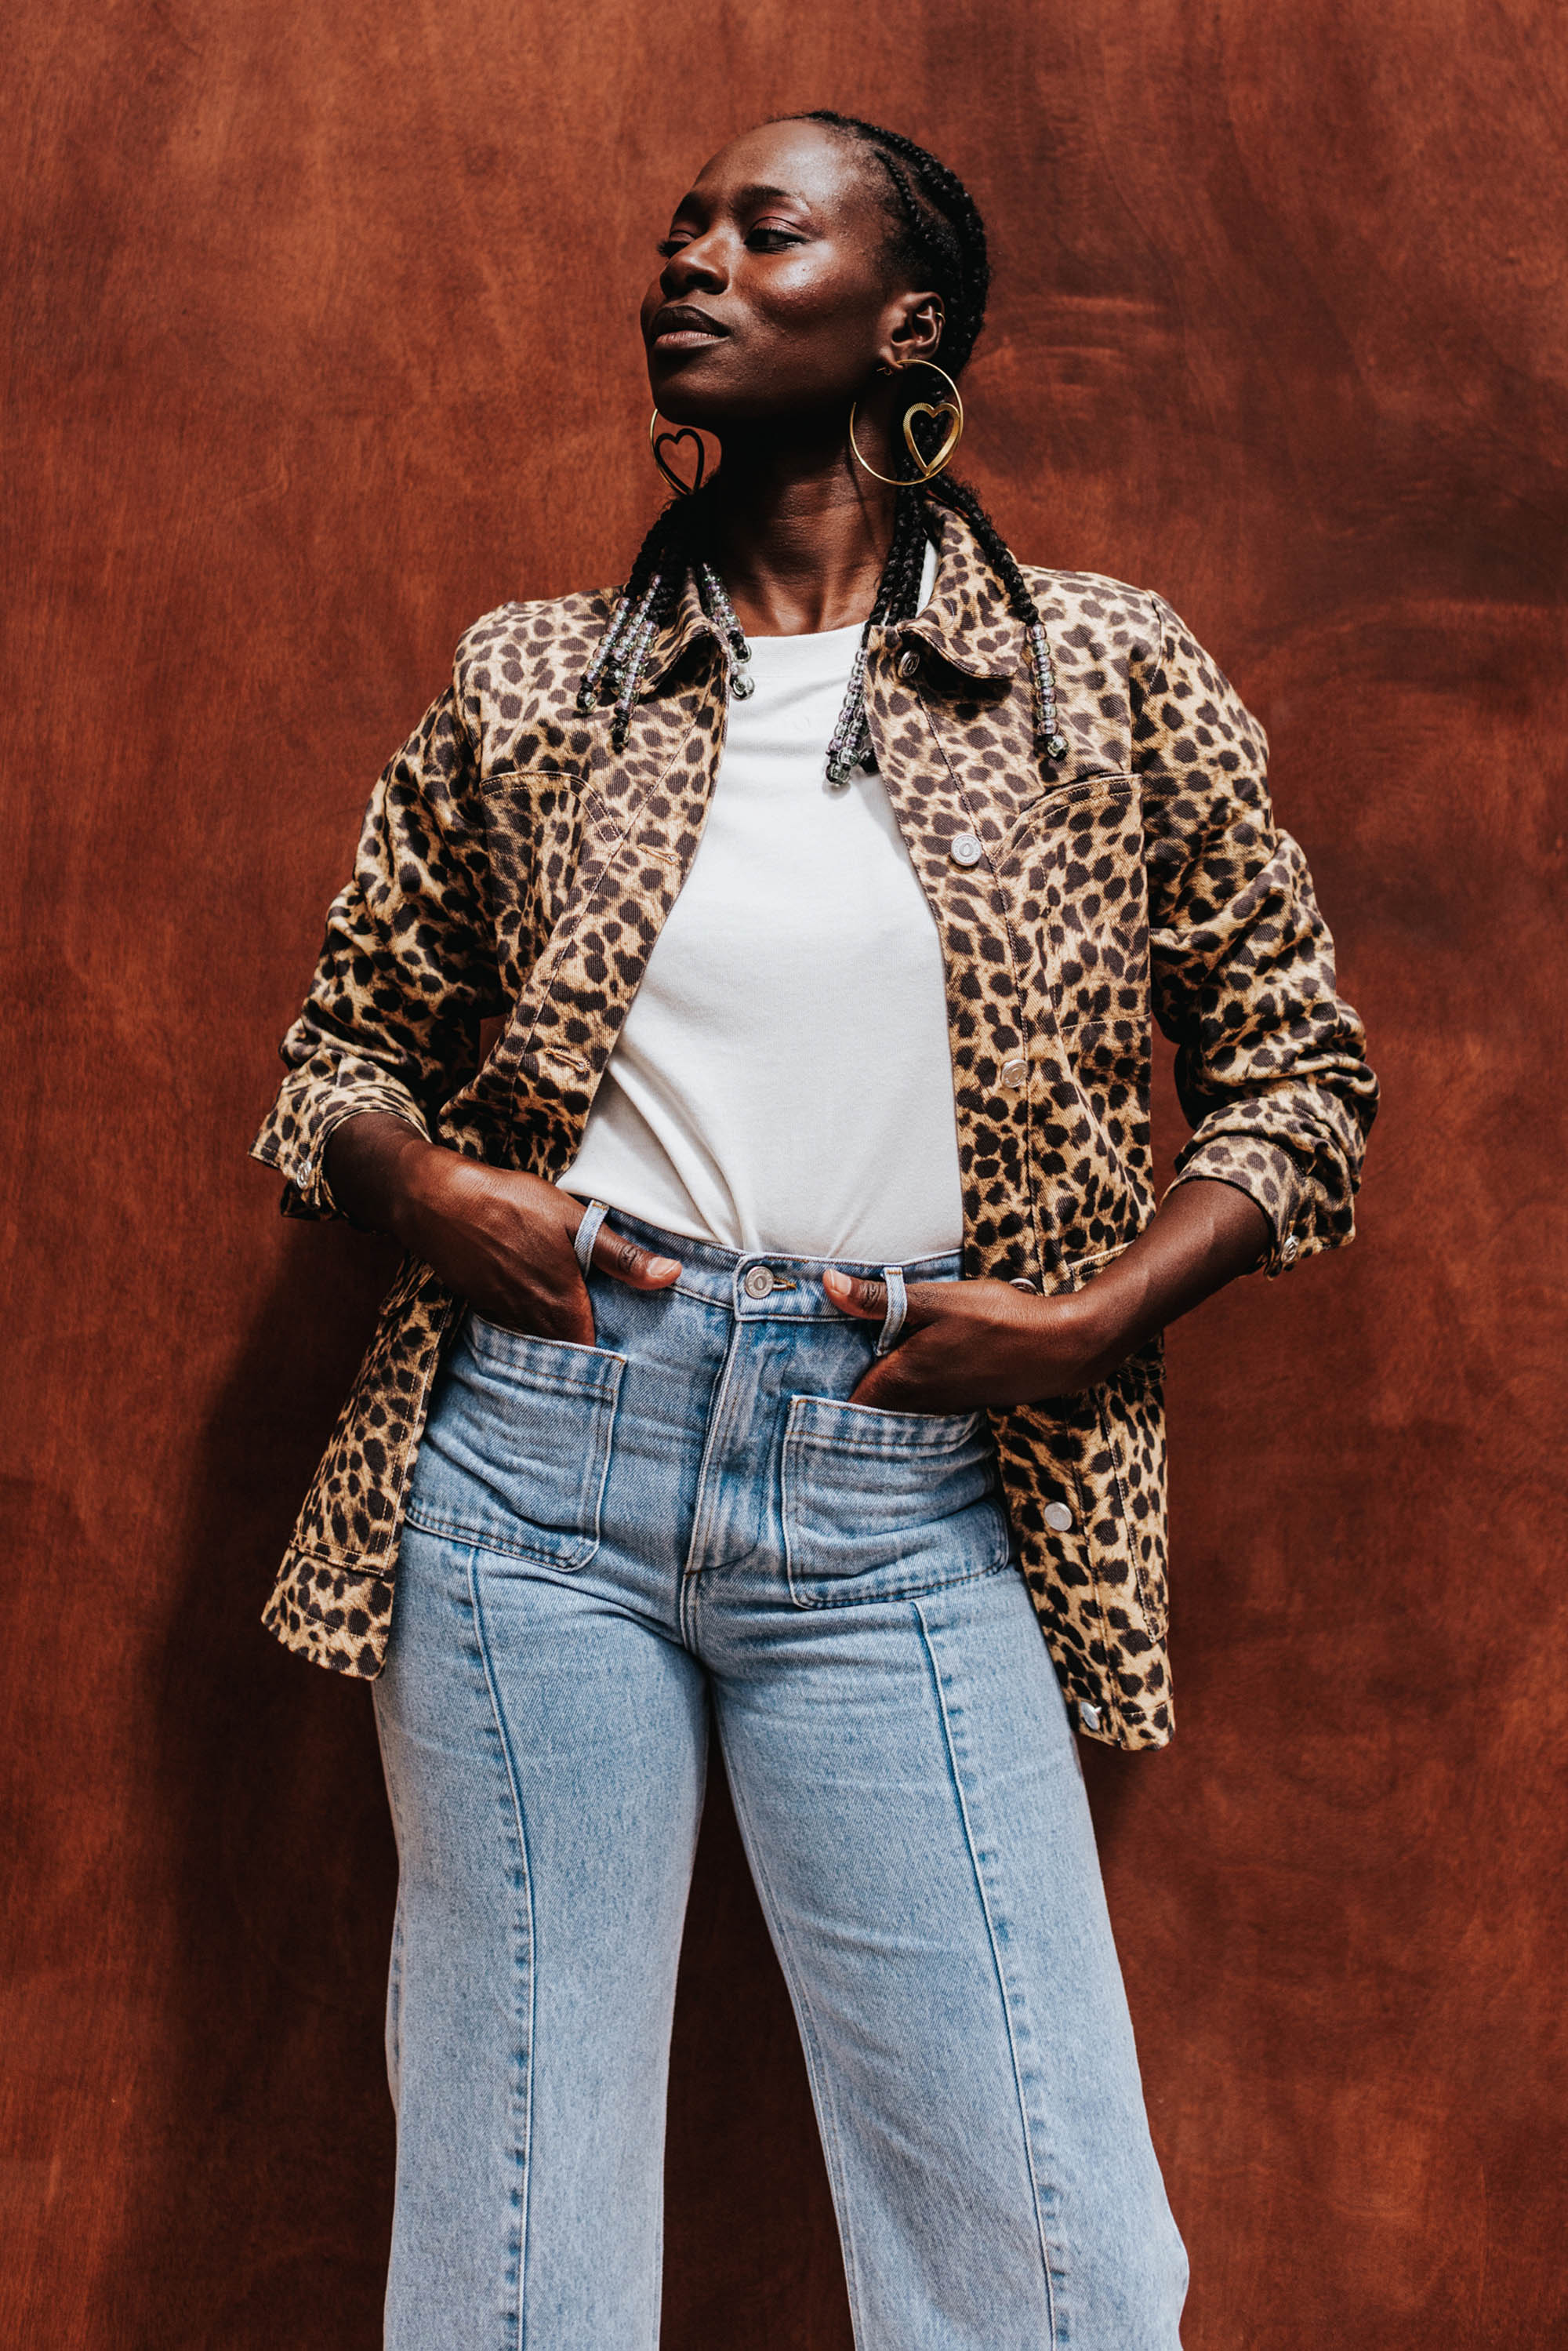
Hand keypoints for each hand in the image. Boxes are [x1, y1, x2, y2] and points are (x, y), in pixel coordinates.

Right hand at [324, 1114, 678, 1342]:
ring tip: (595, 1331)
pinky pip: (521, 1327)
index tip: (643, 1360)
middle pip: (571, 1352)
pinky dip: (539, 1324)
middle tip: (626, 1349)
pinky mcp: (486, 1305)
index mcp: (561, 1308)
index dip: (620, 1361)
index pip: (597, 1356)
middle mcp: (532, 1323)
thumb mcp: (574, 1222)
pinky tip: (551, 1306)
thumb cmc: (508, 1206)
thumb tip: (670, 1276)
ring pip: (544, 1341)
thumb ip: (621, 1257)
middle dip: (595, 1355)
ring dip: (566, 1340)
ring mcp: (505, 1317)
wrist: (435, 1202)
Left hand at [823, 1178, 1272, 1415]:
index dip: (827, 1389)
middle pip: (874, 1404)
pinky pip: (925, 1401)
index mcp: (905, 1379)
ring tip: (864, 1366)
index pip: (852, 1399)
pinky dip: (911, 1389)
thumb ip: (881, 1299)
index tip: (805, 1379)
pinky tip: (914, 1366)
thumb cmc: (1000, 1320)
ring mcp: (946, 1405)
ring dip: (883, 1389)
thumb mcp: (937, 1300)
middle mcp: (922, 1402)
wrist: (1063, 1347)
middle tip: (825, 1372)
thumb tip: (829, 1286)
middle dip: (851, 1389)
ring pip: (900, 1404)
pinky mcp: (967, 1400)